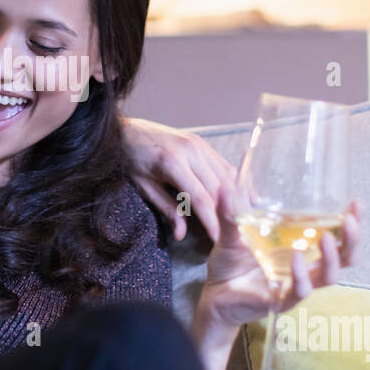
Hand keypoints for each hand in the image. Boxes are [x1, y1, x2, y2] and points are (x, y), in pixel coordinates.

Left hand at [120, 116, 235, 242]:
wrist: (127, 131)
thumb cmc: (131, 160)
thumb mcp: (144, 187)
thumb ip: (166, 209)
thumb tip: (181, 234)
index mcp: (173, 163)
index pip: (201, 198)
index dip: (211, 220)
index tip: (217, 239)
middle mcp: (191, 151)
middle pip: (218, 188)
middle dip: (225, 213)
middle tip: (230, 235)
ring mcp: (199, 145)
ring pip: (226, 176)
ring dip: (234, 199)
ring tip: (239, 220)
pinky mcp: (202, 143)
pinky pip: (223, 165)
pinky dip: (234, 183)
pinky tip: (242, 198)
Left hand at [197, 169, 361, 330]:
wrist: (211, 294)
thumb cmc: (229, 264)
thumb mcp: (230, 233)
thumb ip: (229, 211)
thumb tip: (226, 184)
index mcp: (301, 247)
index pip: (336, 235)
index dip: (351, 221)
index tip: (357, 202)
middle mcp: (305, 266)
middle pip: (345, 257)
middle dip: (353, 239)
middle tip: (351, 220)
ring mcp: (295, 285)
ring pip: (329, 276)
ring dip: (333, 257)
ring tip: (326, 238)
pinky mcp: (282, 301)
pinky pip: (300, 291)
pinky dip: (301, 276)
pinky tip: (297, 259)